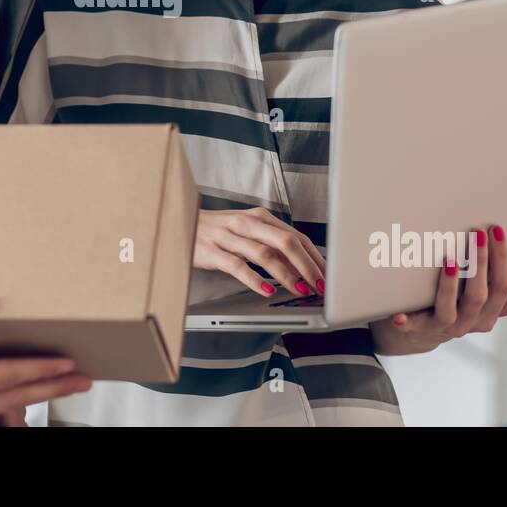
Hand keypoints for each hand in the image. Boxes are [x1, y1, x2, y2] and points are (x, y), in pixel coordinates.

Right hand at [193, 207, 325, 296]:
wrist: (179, 222)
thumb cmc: (217, 230)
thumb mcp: (247, 231)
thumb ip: (271, 243)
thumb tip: (302, 265)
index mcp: (259, 216)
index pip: (296, 235)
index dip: (314, 257)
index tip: (327, 275)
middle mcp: (246, 223)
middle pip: (286, 242)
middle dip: (307, 266)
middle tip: (320, 285)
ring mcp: (229, 237)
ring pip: (265, 254)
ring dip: (286, 274)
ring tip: (300, 289)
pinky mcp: (212, 252)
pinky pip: (237, 266)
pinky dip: (255, 279)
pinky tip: (267, 290)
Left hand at [369, 225, 506, 355]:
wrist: (418, 336)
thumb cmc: (460, 308)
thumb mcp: (491, 302)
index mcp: (491, 313)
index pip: (504, 287)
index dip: (504, 261)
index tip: (502, 233)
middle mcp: (471, 322)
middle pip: (480, 295)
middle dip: (482, 263)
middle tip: (480, 232)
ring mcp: (444, 327)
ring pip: (451, 309)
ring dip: (451, 285)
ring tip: (451, 260)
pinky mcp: (418, 331)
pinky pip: (413, 327)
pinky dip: (408, 321)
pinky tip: (400, 315)